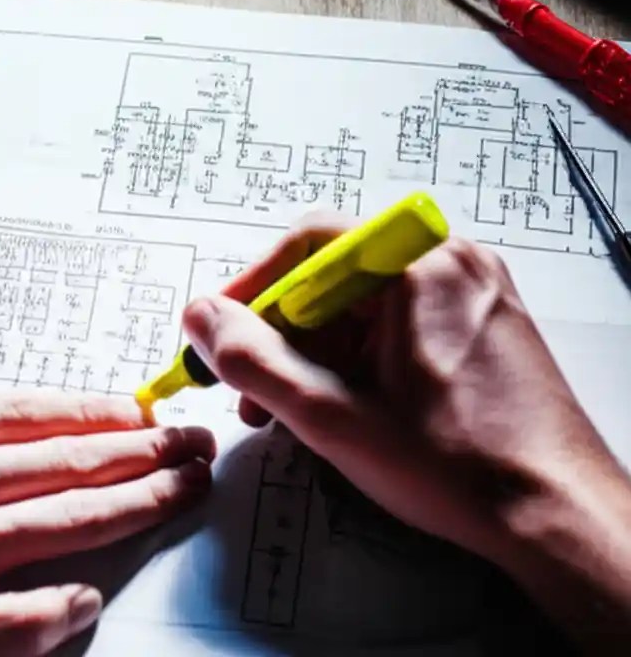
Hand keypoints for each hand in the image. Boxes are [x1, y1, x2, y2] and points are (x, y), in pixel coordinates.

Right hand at [179, 212, 630, 648]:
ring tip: (294, 412)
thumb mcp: (329, 416)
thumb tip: (203, 317)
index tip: (220, 331)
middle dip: (282, 335)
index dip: (251, 288)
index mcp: (416, 267)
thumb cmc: (460, 468)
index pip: (307, 244)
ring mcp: (473, 292)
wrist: (555, 515)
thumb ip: (252, 359)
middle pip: (334, 276)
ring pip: (364, 304)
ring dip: (317, 352)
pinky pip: (399, 321)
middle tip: (251, 389)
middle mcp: (450, 263)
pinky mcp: (483, 324)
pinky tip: (344, 407)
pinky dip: (360, 358)